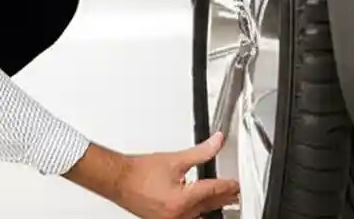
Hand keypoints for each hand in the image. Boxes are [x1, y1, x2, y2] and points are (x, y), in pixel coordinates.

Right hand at [64, 133, 239, 218]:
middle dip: (223, 197)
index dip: (227, 185)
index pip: (212, 191)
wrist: (118, 180)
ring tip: (223, 199)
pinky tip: (201, 207)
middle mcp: (178, 215)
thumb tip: (216, 142)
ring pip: (200, 214)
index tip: (235, 183)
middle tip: (235, 192)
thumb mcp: (175, 159)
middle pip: (209, 205)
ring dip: (212, 206)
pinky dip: (197, 211)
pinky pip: (188, 218)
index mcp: (182, 200)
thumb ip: (200, 152)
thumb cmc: (139, 172)